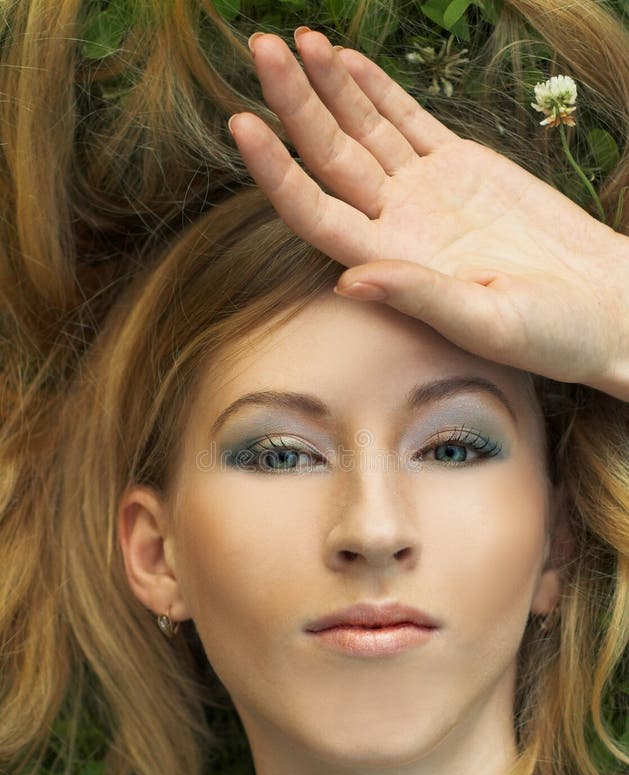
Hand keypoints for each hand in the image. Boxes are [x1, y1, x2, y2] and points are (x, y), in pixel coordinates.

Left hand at [228, 28, 628, 398]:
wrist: (604, 307)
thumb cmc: (553, 333)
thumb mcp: (489, 322)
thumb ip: (421, 298)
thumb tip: (349, 282)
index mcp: (395, 262)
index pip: (316, 211)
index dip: (277, 170)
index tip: (243, 123)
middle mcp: (398, 224)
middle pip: (330, 157)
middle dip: (294, 103)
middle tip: (260, 51)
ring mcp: (426, 192)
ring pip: (364, 130)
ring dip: (329, 87)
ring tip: (293, 43)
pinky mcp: (460, 167)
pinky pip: (408, 120)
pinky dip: (377, 90)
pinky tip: (346, 62)